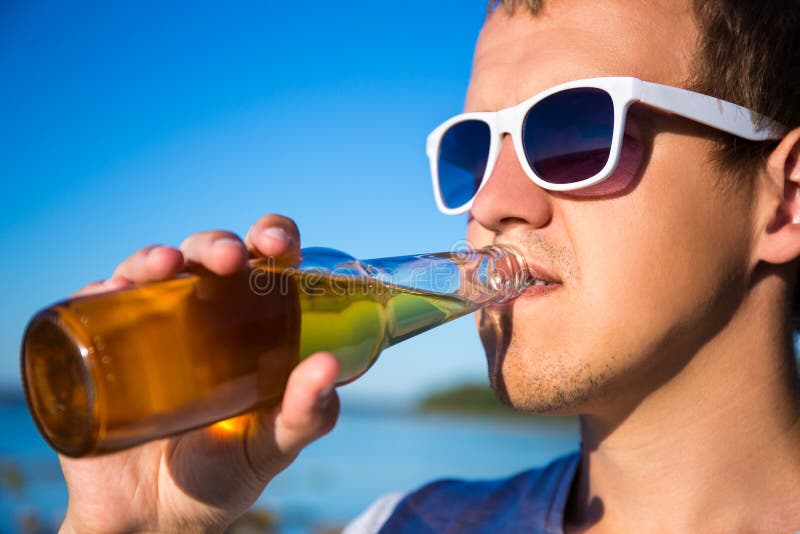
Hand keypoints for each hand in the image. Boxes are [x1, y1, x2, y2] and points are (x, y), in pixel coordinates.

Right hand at [58, 214, 339, 532]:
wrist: (154, 523)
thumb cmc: (221, 475)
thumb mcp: (271, 447)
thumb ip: (305, 414)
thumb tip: (330, 365)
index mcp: (248, 327)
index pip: (264, 265)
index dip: (273, 239)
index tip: (281, 245)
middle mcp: (198, 318)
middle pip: (205, 258)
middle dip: (217, 244)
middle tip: (231, 258)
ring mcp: (146, 331)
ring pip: (147, 272)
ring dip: (154, 256)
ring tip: (166, 264)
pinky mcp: (98, 353)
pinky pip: (91, 309)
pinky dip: (98, 291)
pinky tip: (108, 292)